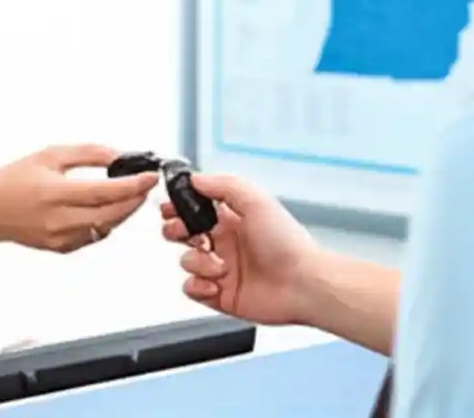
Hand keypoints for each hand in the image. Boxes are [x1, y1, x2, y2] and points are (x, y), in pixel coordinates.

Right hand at [0, 144, 157, 252]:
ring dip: (123, 211)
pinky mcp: (61, 248)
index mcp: (54, 194)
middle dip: (135, 200)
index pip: (106, 192)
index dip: (134, 185)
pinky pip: (94, 236)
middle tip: (146, 185)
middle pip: (112, 214)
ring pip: (106, 228)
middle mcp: (58, 220)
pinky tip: (106, 208)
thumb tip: (119, 156)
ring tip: (130, 193)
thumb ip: (87, 154)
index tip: (151, 176)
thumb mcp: (49, 156)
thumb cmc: (11, 181)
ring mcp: (60, 238)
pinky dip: (106, 222)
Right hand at [161, 174, 321, 326]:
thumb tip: (195, 178)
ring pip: (187, 262)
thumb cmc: (286, 243)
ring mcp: (222, 269)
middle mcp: (226, 242)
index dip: (179, 207)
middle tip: (183, 232)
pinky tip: (214, 285)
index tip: (170, 207)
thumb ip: (223, 185)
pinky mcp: (221, 295)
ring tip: (218, 267)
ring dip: (196, 262)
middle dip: (175, 230)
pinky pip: (192, 289)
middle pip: (184, 233)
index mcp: (233, 218)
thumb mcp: (256, 201)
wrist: (302, 285)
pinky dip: (197, 286)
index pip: (196, 208)